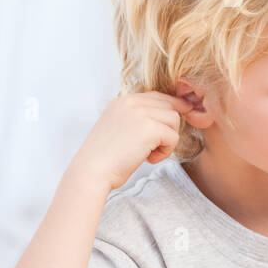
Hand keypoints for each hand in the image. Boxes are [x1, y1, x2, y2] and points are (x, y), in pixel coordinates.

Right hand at [72, 91, 195, 189]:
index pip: (158, 96)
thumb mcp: (120, 127)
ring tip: (150, 153)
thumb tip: (171, 114)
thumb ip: (140, 117)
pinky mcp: (149, 128)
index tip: (173, 124)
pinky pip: (173, 137)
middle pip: (170, 106)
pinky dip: (166, 151)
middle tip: (154, 146)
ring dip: (168, 139)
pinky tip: (150, 159)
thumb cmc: (107, 156)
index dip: (170, 110)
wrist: (92, 171)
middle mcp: (131, 101)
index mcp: (122, 100)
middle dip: (169, 127)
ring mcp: (140, 113)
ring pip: (174, 120)